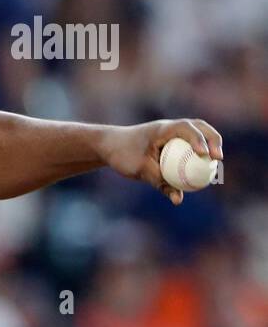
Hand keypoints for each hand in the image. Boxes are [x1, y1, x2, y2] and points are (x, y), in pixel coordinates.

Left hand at [96, 119, 223, 205]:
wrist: (108, 146)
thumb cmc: (122, 154)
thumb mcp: (139, 169)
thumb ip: (160, 182)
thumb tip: (178, 199)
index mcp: (163, 129)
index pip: (187, 129)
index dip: (200, 140)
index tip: (205, 155)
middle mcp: (171, 128)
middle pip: (200, 127)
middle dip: (213, 140)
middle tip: (218, 158)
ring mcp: (172, 134)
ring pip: (198, 134)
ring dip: (210, 144)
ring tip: (217, 162)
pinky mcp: (171, 142)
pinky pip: (190, 145)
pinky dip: (199, 153)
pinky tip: (204, 169)